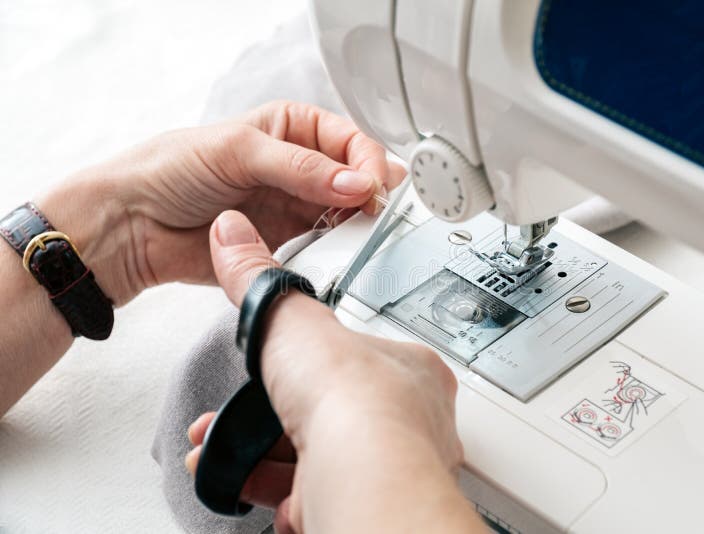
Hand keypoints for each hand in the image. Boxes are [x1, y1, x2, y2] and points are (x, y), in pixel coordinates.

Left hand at [38, 101, 405, 304]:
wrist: (133, 226)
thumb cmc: (169, 170)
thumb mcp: (238, 150)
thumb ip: (299, 166)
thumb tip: (354, 182)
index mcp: (290, 128)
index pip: (348, 139)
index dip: (366, 160)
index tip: (370, 184)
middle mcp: (298, 166)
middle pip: (355, 177)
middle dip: (369, 192)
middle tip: (375, 210)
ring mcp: (294, 206)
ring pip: (346, 213)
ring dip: (358, 222)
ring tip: (360, 230)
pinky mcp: (287, 242)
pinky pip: (325, 245)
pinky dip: (337, 248)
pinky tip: (340, 249)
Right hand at [184, 211, 484, 533]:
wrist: (360, 477)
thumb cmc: (354, 400)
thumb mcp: (291, 320)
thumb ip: (259, 283)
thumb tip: (233, 238)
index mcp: (409, 369)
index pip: (357, 357)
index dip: (305, 363)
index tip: (272, 371)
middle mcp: (407, 423)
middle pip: (332, 413)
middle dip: (267, 417)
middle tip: (232, 418)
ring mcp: (386, 469)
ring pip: (319, 459)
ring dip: (259, 456)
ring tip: (219, 451)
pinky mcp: (363, 505)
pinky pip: (316, 498)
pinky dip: (277, 493)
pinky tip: (248, 482)